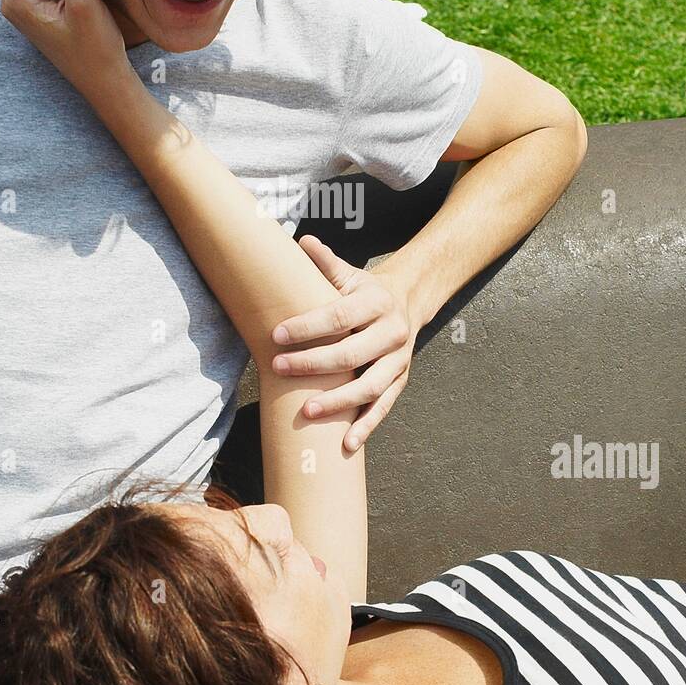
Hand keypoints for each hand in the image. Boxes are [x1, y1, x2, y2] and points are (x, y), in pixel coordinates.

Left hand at [270, 235, 418, 451]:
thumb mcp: (349, 274)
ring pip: (370, 386)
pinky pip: (384, 407)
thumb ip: (325, 263)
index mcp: (376, 302)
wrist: (409, 302)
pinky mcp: (400, 381)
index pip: (338, 316)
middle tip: (279, 367)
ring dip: (339, 402)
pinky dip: (367, 426)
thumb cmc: (366, 290)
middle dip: (314, 363)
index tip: (277, 335)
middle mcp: (392, 332)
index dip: (307, 327)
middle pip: (352, 353)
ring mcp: (398, 360)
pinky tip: (347, 443)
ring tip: (306, 410)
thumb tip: (302, 241)